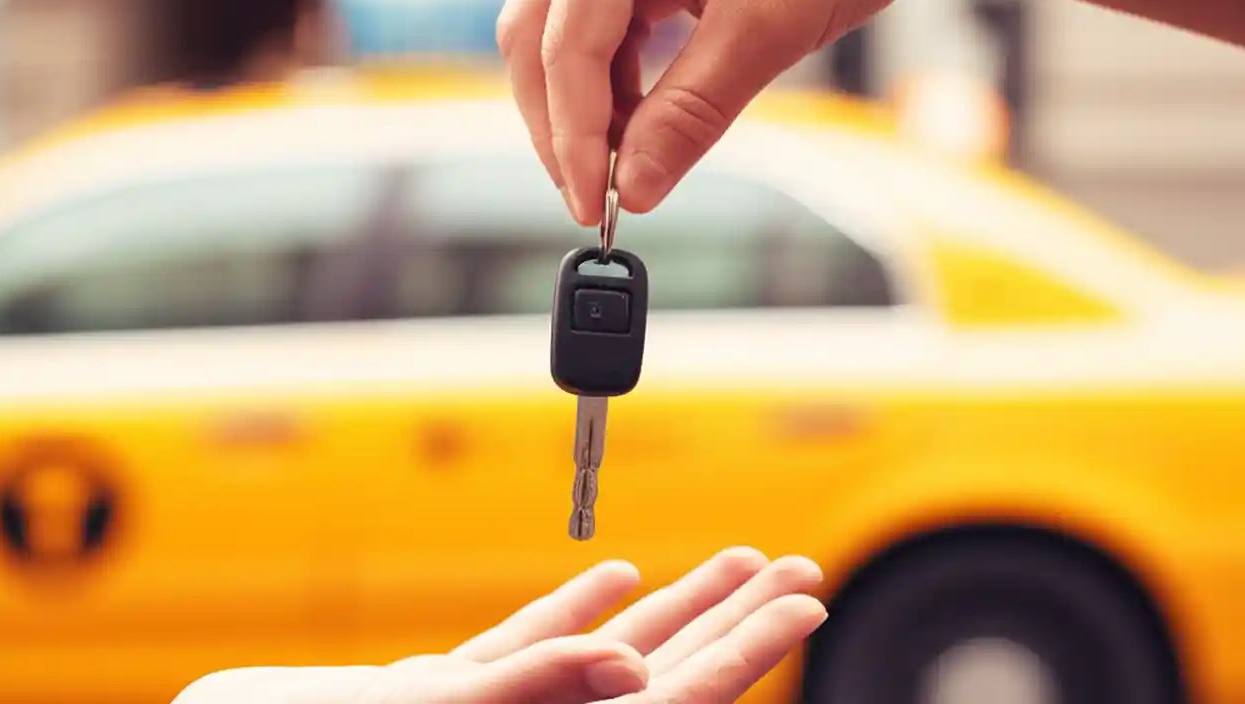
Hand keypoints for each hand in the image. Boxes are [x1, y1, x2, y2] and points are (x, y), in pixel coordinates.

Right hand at [172, 547, 825, 702]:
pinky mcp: (447, 702)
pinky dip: (571, 614)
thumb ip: (529, 688)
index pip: (682, 696)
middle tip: (793, 569)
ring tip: (726, 563)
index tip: (807, 595)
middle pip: (665, 672)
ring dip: (668, 607)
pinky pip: (529, 653)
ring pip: (605, 654)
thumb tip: (630, 668)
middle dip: (730, 616)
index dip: (751, 643)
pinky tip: (610, 579)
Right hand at [496, 0, 910, 225]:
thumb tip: (636, 185)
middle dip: (561, 127)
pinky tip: (637, 121)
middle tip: (592, 197)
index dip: (573, 137)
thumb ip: (693, 109)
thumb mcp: (770, 27)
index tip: (592, 204)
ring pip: (558, 37)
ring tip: (624, 163)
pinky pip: (596, 27)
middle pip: (538, 40)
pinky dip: (610, 82)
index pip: (566, 48)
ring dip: (583, 108)